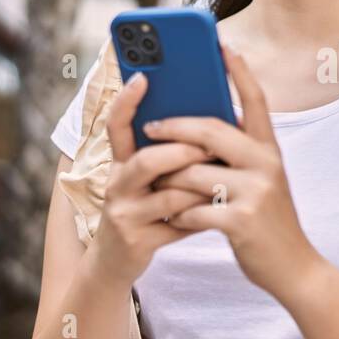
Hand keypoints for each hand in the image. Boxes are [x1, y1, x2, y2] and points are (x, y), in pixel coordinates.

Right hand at [90, 71, 216, 287]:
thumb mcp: (150, 180)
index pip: (117, 125)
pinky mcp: (136, 240)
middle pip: (146, 159)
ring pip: (166, 192)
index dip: (126, 101)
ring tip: (222, 179)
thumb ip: (170, 155)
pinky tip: (216, 211)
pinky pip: (176, 223)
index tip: (143, 77)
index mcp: (122, 162)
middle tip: (211, 147)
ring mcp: (124, 213)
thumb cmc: (145, 212)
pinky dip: (200, 216)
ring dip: (199, 184)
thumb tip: (217, 121)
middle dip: (183, 151)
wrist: (118, 262)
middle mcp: (117, 183)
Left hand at [144, 44, 322, 299]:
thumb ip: (237, 153)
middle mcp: (266, 163)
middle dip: (175, 126)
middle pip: (211, 130)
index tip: (223, 45)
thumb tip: (196, 128)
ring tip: (156, 186)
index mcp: (269, 149)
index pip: (255, 100)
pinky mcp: (242, 221)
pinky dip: (179, 216)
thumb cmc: (266, 220)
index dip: (239, 71)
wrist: (293, 267)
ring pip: (194, 172)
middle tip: (150, 125)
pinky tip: (175, 221)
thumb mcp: (260, 179)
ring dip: (169, 181)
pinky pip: (194, 210)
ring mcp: (256, 191)